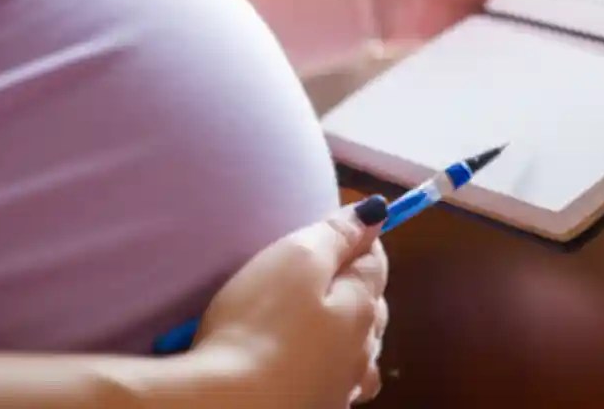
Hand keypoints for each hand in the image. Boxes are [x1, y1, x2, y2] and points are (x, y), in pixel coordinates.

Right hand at [190, 197, 389, 407]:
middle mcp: (363, 352)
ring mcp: (342, 388)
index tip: (338, 228)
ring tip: (321, 321)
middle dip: (356, 285)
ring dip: (348, 333)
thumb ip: (336, 235)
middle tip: (323, 270)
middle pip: (372, 307)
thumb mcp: (295, 260)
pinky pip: (334, 382)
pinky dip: (326, 367)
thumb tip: (375, 213)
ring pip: (360, 352)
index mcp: (363, 307)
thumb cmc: (258, 325)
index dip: (359, 239)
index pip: (376, 261)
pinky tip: (306, 365)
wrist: (227, 406)